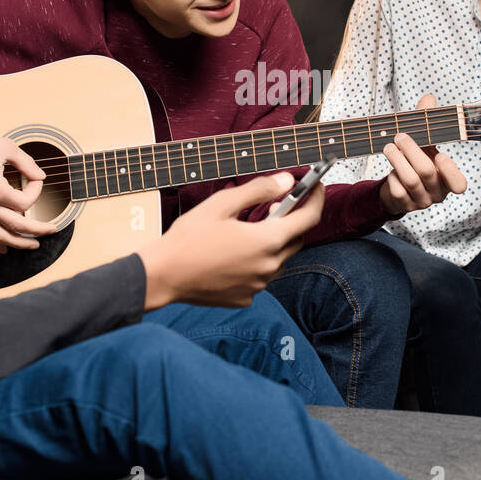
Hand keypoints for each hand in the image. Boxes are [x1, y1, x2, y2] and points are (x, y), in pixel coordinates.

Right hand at [0, 109, 55, 252]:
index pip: (25, 202)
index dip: (36, 192)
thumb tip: (41, 176)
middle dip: (38, 230)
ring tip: (33, 245)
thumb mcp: (5, 147)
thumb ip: (27, 163)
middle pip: (16, 225)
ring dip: (18, 243)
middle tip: (52, 230)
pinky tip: (3, 248)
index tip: (36, 180)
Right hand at [137, 172, 323, 309]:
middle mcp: (269, 266)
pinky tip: (235, 254)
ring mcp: (258, 286)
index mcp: (267, 241)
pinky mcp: (245, 298)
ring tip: (250, 229)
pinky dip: (257, 263)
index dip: (316, 198)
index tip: (317, 185)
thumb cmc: (188, 238)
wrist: (163, 276)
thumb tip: (287, 181)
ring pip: (279, 259)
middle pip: (296, 239)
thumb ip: (259, 190)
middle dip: (292, 220)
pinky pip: (261, 277)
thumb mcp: (222, 204)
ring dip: (274, 243)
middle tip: (277, 204)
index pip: (309, 218)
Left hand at [378, 94, 468, 215]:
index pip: (459, 185)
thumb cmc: (416, 162)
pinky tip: (390, 169)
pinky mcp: (405, 206)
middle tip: (400, 136)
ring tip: (389, 146)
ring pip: (410, 181)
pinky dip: (392, 177)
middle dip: (412, 151)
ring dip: (398, 160)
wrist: (398, 187)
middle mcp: (437, 193)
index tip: (440, 154)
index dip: (450, 171)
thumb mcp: (425, 144)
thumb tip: (428, 98)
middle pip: (427, 172)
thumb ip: (428, 122)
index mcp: (448, 180)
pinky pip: (398, 191)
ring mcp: (421, 201)